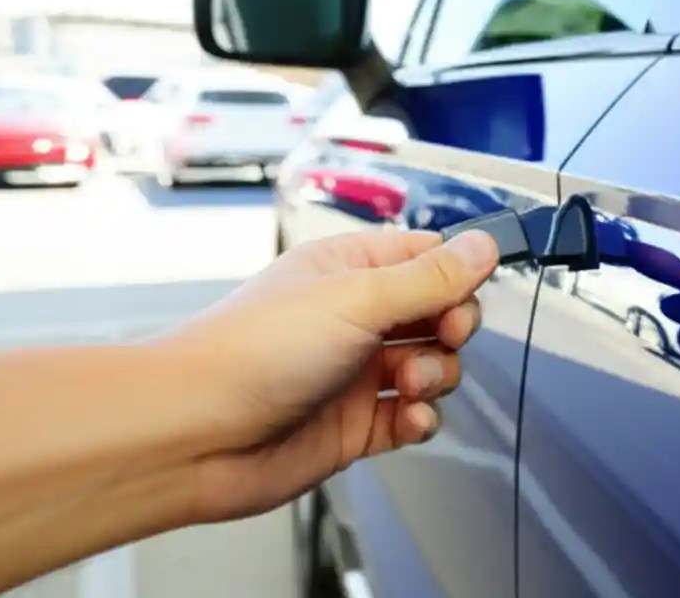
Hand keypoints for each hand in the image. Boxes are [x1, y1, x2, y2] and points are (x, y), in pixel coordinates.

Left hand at [152, 227, 497, 522]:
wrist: (195, 434)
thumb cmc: (251, 352)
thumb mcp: (357, 298)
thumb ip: (430, 277)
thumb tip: (483, 245)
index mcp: (349, 271)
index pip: (426, 259)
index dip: (457, 275)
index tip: (467, 294)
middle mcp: (354, 319)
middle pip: (438, 316)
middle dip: (452, 330)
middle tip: (445, 337)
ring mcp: (355, 373)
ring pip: (431, 368)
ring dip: (436, 377)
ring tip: (409, 385)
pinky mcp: (354, 425)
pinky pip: (412, 419)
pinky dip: (421, 421)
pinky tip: (408, 419)